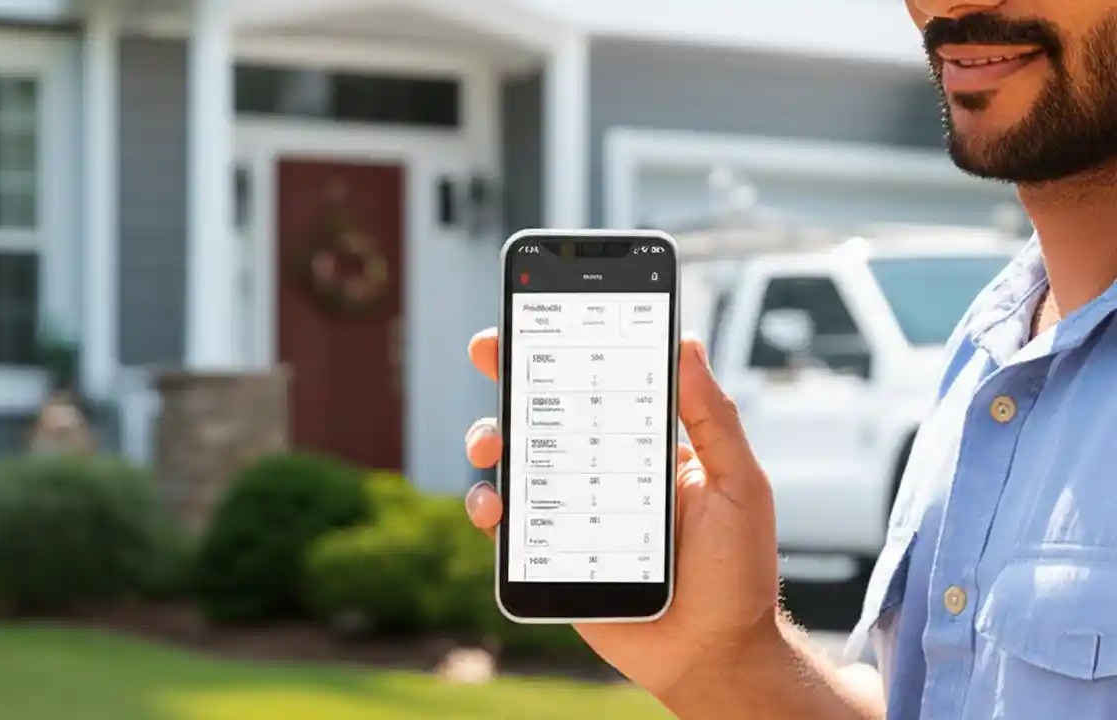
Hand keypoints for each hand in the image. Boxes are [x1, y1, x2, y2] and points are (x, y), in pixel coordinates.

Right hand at [463, 328, 780, 696]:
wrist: (714, 654)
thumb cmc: (737, 571)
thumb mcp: (739, 484)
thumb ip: (713, 418)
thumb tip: (686, 343)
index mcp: (645, 446)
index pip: (600, 384)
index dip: (566, 346)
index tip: (541, 311)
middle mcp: (601, 471)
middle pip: (544, 411)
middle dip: (508, 374)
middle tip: (488, 349)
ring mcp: (570, 511)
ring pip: (515, 460)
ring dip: (491, 437)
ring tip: (492, 441)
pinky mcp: (548, 554)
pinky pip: (506, 522)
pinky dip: (487, 504)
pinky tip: (494, 502)